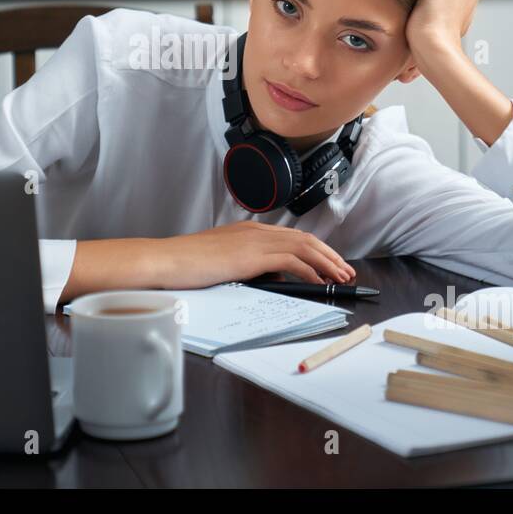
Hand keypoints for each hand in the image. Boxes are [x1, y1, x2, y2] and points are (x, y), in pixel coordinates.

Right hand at [152, 221, 355, 289]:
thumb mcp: (222, 263)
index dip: (315, 249)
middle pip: (304, 239)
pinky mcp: (252, 256)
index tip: (329, 263)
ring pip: (303, 247)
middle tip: (345, 270)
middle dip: (329, 255)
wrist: (167, 260)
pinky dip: (310, 270)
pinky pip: (291, 261)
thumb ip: (247, 265)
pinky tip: (320, 281)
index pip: (291, 237)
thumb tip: (269, 276)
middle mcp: (255, 231)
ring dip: (326, 262)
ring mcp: (254, 241)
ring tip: (341, 277)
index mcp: (248, 231)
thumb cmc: (186, 265)